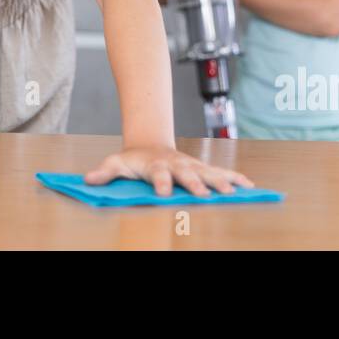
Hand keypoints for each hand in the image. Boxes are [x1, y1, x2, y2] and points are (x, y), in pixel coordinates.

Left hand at [84, 145, 253, 197]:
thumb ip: (104, 172)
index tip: (164, 195)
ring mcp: (191, 165)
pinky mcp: (202, 167)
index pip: (158, 175)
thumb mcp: (116, 162)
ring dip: (220, 182)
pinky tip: (250, 186)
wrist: (150, 143)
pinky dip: (235, 178)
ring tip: (233, 192)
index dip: (161, 184)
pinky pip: (221, 172)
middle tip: (205, 195)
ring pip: (208, 172)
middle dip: (196, 184)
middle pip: (187, 174)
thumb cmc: (133, 159)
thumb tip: (88, 179)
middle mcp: (177, 164)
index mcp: (156, 165)